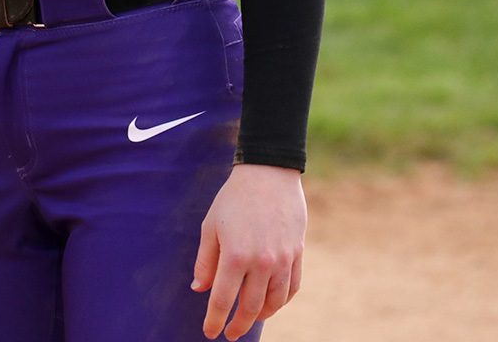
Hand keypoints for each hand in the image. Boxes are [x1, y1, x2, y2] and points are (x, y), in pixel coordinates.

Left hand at [191, 162, 306, 338]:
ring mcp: (283, 259)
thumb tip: (199, 288)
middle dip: (238, 325)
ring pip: (274, 302)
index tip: (210, 333)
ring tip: (250, 319)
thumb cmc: (233, 199)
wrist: (269, 173)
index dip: (215, 321)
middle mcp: (261, 262)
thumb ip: (205, 261)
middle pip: (250, 308)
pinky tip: (271, 303)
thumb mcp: (211, 226)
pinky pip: (292, 287)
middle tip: (230, 333)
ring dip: (261, 316)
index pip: (223, 301)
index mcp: (235, 255)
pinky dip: (282, 301)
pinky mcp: (297, 252)